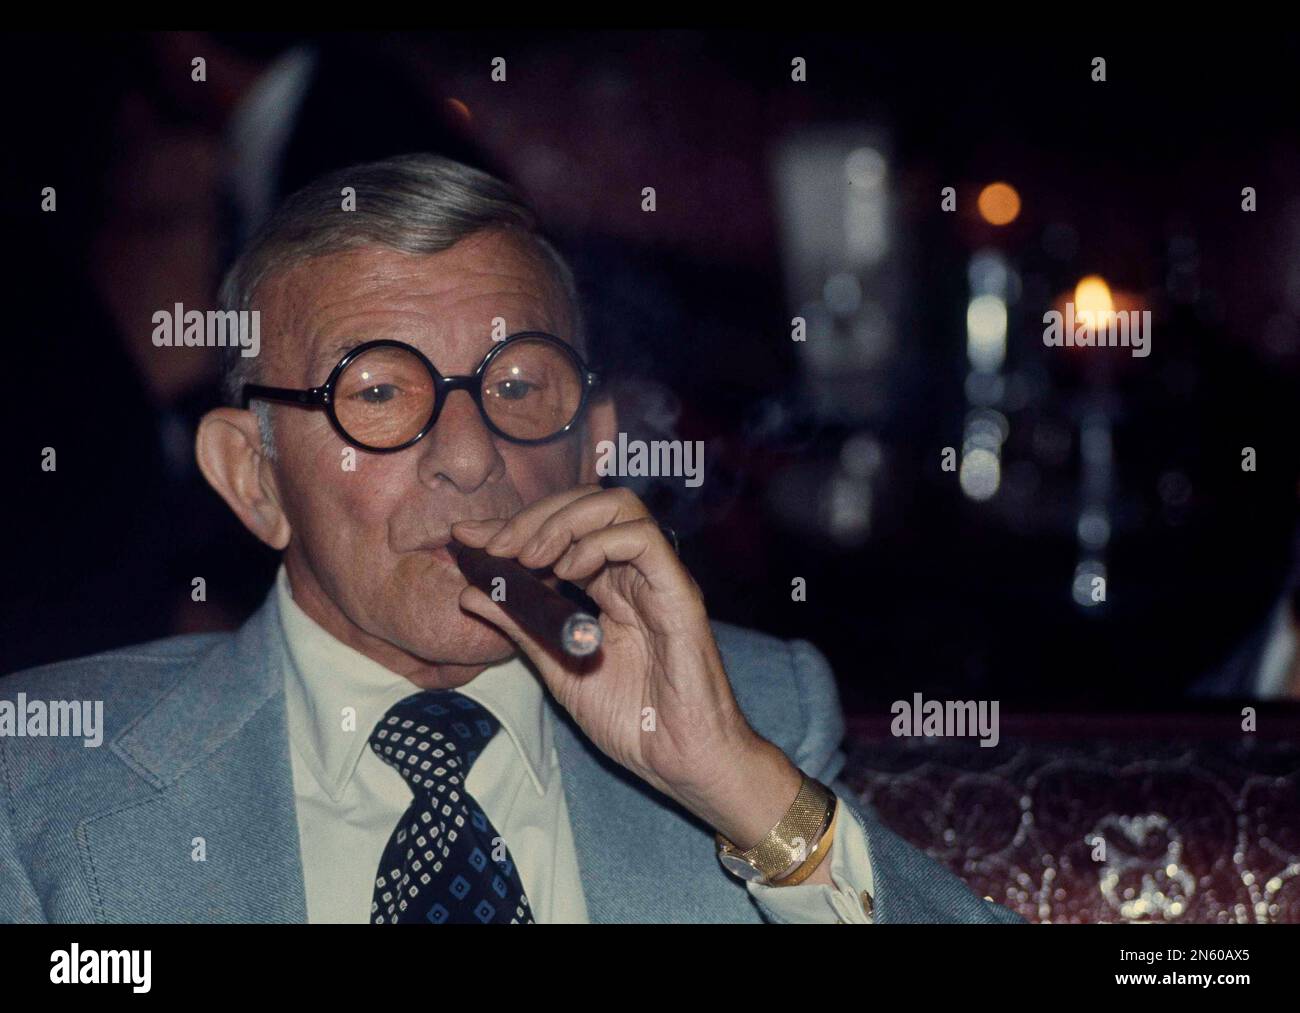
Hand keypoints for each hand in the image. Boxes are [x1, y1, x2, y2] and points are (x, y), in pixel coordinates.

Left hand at [451, 485, 803, 848]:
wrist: (679, 760)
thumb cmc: (632, 721)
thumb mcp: (558, 669)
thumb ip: (520, 627)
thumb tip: (470, 593)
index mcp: (610, 587)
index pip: (563, 530)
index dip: (514, 525)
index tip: (468, 537)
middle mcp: (634, 573)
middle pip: (588, 504)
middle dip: (534, 516)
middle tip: (497, 546)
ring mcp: (657, 578)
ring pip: (618, 505)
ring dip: (563, 521)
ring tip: (529, 557)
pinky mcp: (678, 592)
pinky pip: (643, 539)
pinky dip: (597, 543)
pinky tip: (568, 572)